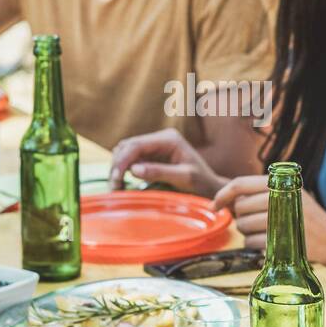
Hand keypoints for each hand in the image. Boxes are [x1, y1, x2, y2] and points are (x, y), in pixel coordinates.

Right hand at [108, 128, 224, 196]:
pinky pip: (131, 160)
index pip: (137, 145)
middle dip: (117, 165)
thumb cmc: (202, 183)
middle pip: (128, 146)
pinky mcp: (152, 156)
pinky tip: (123, 184)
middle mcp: (160, 138)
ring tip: (117, 188)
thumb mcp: (184, 178)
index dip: (122, 161)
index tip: (116, 179)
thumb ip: (160, 172)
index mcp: (169, 139)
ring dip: (118, 168)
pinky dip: (124, 171)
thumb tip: (133, 170)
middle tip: (114, 187)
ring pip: (126, 152)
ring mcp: (155, 146)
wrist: (210, 188)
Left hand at [211, 178, 325, 266]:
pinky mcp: (281, 240)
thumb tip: (229, 199)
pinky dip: (256, 247)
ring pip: (244, 227)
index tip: (215, 206)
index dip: (222, 194)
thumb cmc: (307, 219)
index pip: (240, 183)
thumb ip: (263, 193)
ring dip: (248, 234)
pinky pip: (252, 243)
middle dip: (242, 219)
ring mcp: (282, 218)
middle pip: (240, 208)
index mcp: (280, 183)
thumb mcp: (291, 196)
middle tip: (257, 224)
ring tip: (267, 234)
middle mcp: (280, 197)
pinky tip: (269, 246)